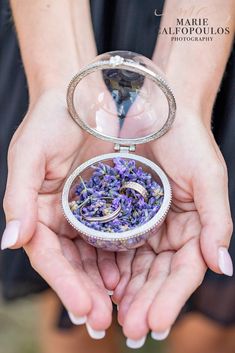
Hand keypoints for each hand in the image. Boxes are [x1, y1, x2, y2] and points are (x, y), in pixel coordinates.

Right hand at [2, 89, 119, 332]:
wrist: (80, 98)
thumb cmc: (49, 121)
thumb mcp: (28, 155)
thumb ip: (19, 198)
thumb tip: (10, 241)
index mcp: (36, 210)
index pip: (46, 256)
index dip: (63, 284)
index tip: (84, 309)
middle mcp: (58, 216)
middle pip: (70, 264)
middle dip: (86, 294)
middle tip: (105, 322)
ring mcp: (82, 212)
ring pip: (91, 257)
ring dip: (103, 284)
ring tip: (121, 309)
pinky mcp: (104, 204)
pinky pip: (111, 238)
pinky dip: (117, 260)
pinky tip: (128, 277)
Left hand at [110, 108, 232, 345]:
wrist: (158, 113)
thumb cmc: (189, 141)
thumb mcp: (208, 177)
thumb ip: (217, 223)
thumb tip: (223, 266)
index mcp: (194, 228)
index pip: (185, 273)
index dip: (171, 299)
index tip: (155, 323)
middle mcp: (171, 232)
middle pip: (158, 277)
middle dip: (145, 304)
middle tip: (130, 329)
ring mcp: (147, 225)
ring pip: (136, 268)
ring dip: (126, 293)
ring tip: (111, 315)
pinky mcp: (124, 215)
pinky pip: (116, 247)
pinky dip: (110, 268)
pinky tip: (101, 284)